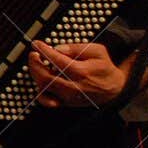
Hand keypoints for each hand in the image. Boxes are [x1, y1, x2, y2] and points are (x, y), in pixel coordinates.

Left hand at [27, 41, 146, 107]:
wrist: (113, 89)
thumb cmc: (104, 68)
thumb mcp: (98, 51)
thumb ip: (78, 48)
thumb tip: (58, 48)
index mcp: (81, 71)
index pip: (56, 60)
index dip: (43, 51)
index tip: (37, 44)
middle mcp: (73, 86)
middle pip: (45, 77)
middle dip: (34, 64)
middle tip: (33, 55)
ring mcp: (68, 97)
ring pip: (43, 88)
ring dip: (36, 74)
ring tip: (37, 64)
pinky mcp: (65, 103)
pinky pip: (46, 101)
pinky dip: (39, 91)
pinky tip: (41, 81)